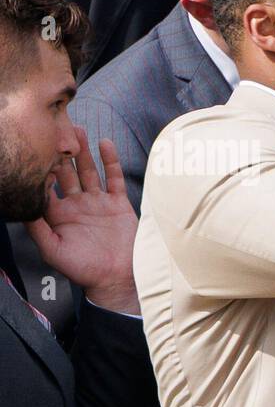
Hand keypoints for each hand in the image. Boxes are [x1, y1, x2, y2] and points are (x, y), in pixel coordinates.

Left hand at [25, 129, 138, 314]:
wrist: (117, 277)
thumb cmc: (83, 268)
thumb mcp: (53, 250)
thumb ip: (37, 227)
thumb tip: (23, 205)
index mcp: (59, 214)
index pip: (46, 185)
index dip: (41, 168)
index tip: (36, 149)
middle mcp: (77, 204)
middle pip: (66, 172)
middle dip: (60, 152)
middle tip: (54, 129)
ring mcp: (98, 202)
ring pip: (89, 170)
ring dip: (83, 151)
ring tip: (77, 129)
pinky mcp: (118, 203)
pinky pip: (114, 177)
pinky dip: (110, 160)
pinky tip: (104, 143)